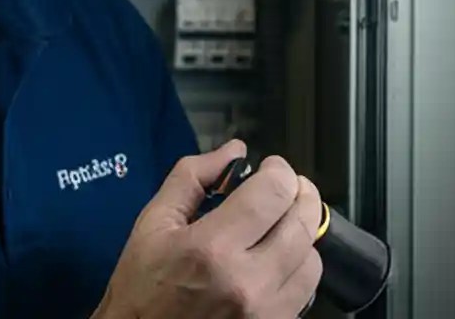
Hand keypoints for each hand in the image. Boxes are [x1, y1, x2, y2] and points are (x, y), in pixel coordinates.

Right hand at [91, 140, 323, 318]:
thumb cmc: (142, 285)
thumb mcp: (153, 223)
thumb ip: (192, 178)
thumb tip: (234, 151)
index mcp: (211, 248)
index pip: (271, 194)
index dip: (279, 171)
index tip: (272, 167)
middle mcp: (247, 282)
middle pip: (300, 222)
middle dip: (299, 193)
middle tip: (286, 186)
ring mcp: (266, 311)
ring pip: (312, 258)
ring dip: (301, 232)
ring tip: (281, 224)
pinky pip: (307, 291)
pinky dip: (298, 267)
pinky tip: (277, 258)